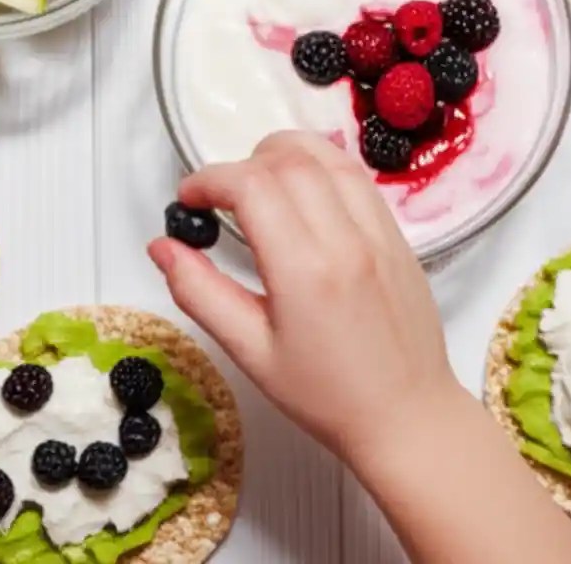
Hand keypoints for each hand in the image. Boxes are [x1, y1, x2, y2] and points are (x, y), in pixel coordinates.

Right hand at [148, 131, 459, 458]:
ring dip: (284, 154)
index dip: (209, 180)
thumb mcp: (251, 352)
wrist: (408, 416)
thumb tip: (162, 247)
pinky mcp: (399, 237)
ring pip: (329, 156)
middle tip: (221, 198)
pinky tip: (303, 194)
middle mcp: (347, 240)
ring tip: (259, 184)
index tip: (190, 200)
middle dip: (242, 164)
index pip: (251, 186)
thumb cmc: (328, 395)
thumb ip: (200, 293)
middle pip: (288, 160)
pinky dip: (322, 167)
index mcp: (305, 271)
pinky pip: (358, 177)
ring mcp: (380, 233)